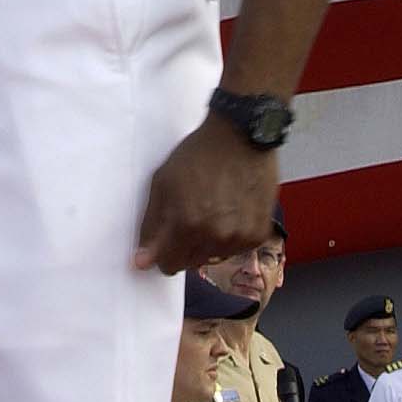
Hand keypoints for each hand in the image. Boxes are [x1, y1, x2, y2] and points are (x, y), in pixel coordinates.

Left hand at [132, 114, 279, 273]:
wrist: (241, 136)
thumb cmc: (200, 155)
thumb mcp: (163, 183)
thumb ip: (151, 225)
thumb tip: (142, 262)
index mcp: (187, 225)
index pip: (168, 265)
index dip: (164, 252)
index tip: (167, 240)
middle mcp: (215, 236)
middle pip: (191, 262)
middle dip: (186, 245)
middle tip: (192, 215)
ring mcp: (240, 237)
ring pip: (215, 256)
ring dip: (210, 241)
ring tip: (214, 209)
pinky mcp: (258, 233)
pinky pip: (238, 248)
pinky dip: (233, 235)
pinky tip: (232, 210)